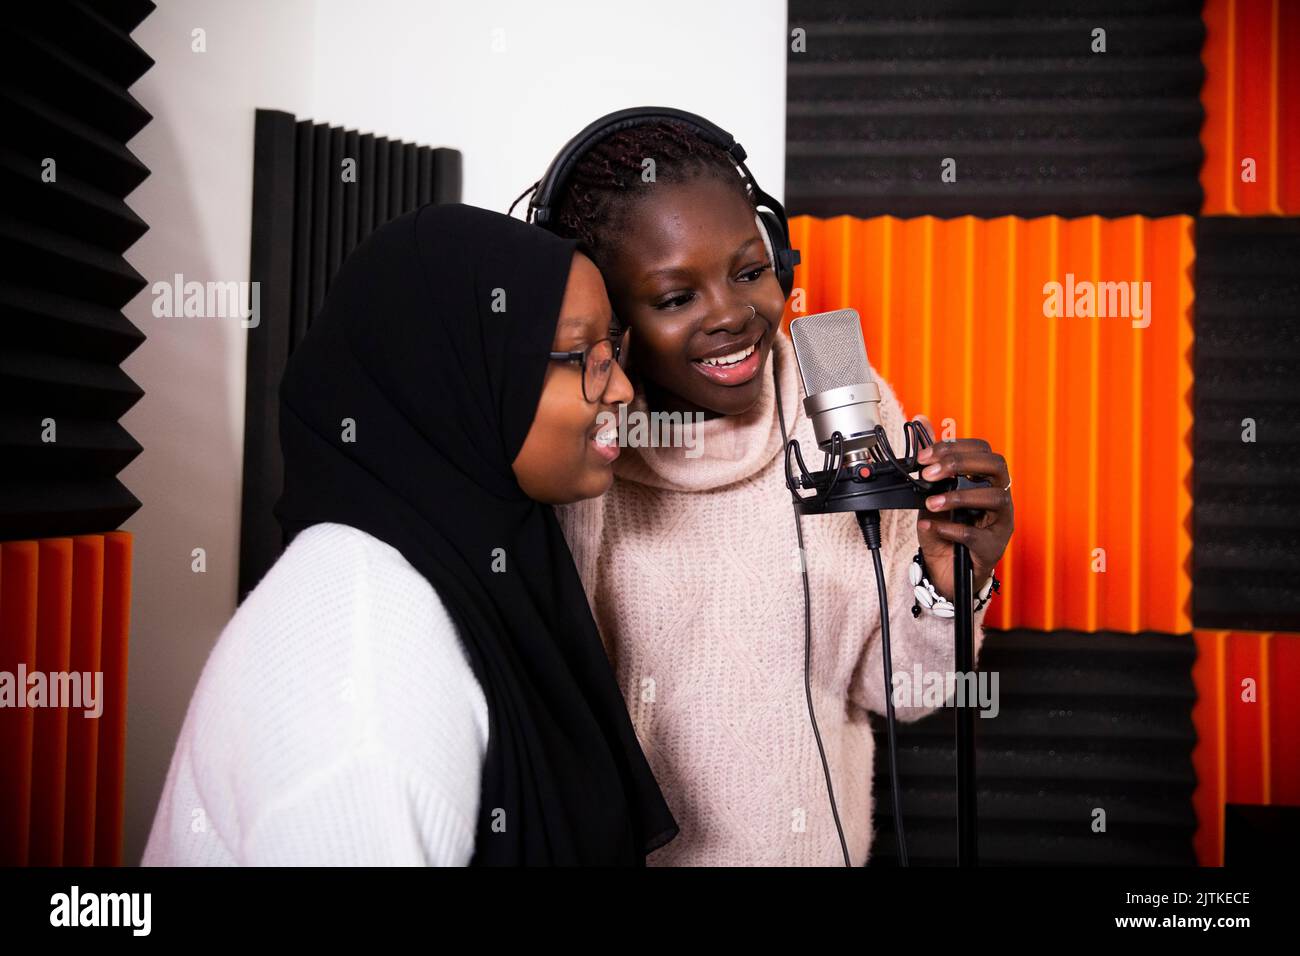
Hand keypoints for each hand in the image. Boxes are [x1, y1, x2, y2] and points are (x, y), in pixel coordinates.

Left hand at [912, 415, 1012, 602]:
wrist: (943, 571)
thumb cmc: (943, 529)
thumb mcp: (931, 493)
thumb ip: (931, 462)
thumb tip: (921, 421)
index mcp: (985, 480)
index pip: (982, 450)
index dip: (955, 447)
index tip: (925, 456)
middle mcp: (999, 496)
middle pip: (996, 466)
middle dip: (962, 463)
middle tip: (930, 474)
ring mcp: (1001, 522)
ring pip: (995, 498)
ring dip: (959, 497)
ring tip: (932, 504)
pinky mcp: (994, 547)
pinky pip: (976, 534)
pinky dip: (951, 528)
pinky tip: (934, 527)